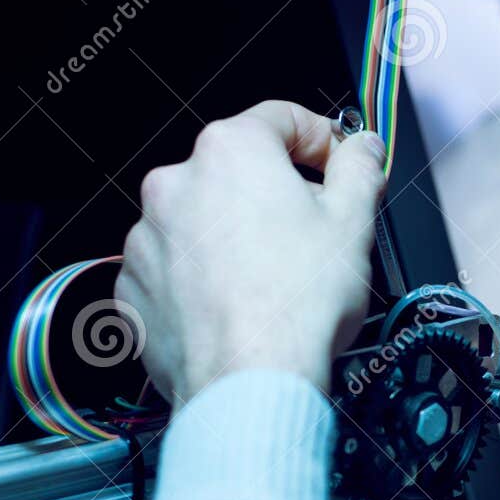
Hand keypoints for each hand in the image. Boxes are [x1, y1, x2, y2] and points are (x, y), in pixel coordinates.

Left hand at [116, 101, 387, 403]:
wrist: (250, 381)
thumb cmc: (297, 305)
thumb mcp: (354, 223)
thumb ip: (360, 170)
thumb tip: (364, 149)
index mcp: (231, 151)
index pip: (281, 119)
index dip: (321, 139)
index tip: (339, 166)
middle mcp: (176, 182)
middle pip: (237, 172)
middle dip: (275, 196)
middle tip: (311, 236)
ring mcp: (148, 236)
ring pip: (202, 221)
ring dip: (234, 238)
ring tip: (272, 281)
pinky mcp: (135, 285)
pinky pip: (174, 268)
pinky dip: (202, 279)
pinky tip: (237, 304)